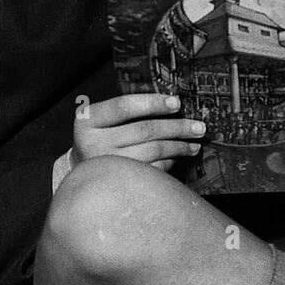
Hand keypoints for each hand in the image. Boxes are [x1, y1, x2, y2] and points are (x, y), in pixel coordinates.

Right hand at [72, 93, 205, 173]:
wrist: (84, 173)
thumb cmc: (101, 139)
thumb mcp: (104, 121)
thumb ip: (129, 111)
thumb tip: (174, 105)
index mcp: (88, 120)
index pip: (123, 106)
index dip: (152, 103)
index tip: (177, 102)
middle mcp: (93, 143)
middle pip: (144, 130)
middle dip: (177, 127)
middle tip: (199, 127)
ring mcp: (107, 166)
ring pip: (153, 151)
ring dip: (179, 146)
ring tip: (194, 144)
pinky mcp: (120, 182)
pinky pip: (154, 170)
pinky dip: (169, 162)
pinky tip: (177, 157)